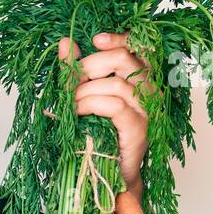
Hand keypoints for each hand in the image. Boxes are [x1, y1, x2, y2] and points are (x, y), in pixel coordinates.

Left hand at [58, 31, 150, 199]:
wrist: (106, 175)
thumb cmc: (96, 133)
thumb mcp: (82, 97)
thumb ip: (76, 71)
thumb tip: (64, 43)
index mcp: (138, 79)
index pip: (137, 47)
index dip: (119, 38)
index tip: (95, 40)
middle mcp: (148, 91)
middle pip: (123, 59)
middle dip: (89, 66)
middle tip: (71, 84)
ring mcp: (147, 111)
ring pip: (116, 84)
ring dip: (84, 91)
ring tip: (71, 106)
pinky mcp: (139, 131)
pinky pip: (116, 107)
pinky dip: (92, 105)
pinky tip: (80, 113)